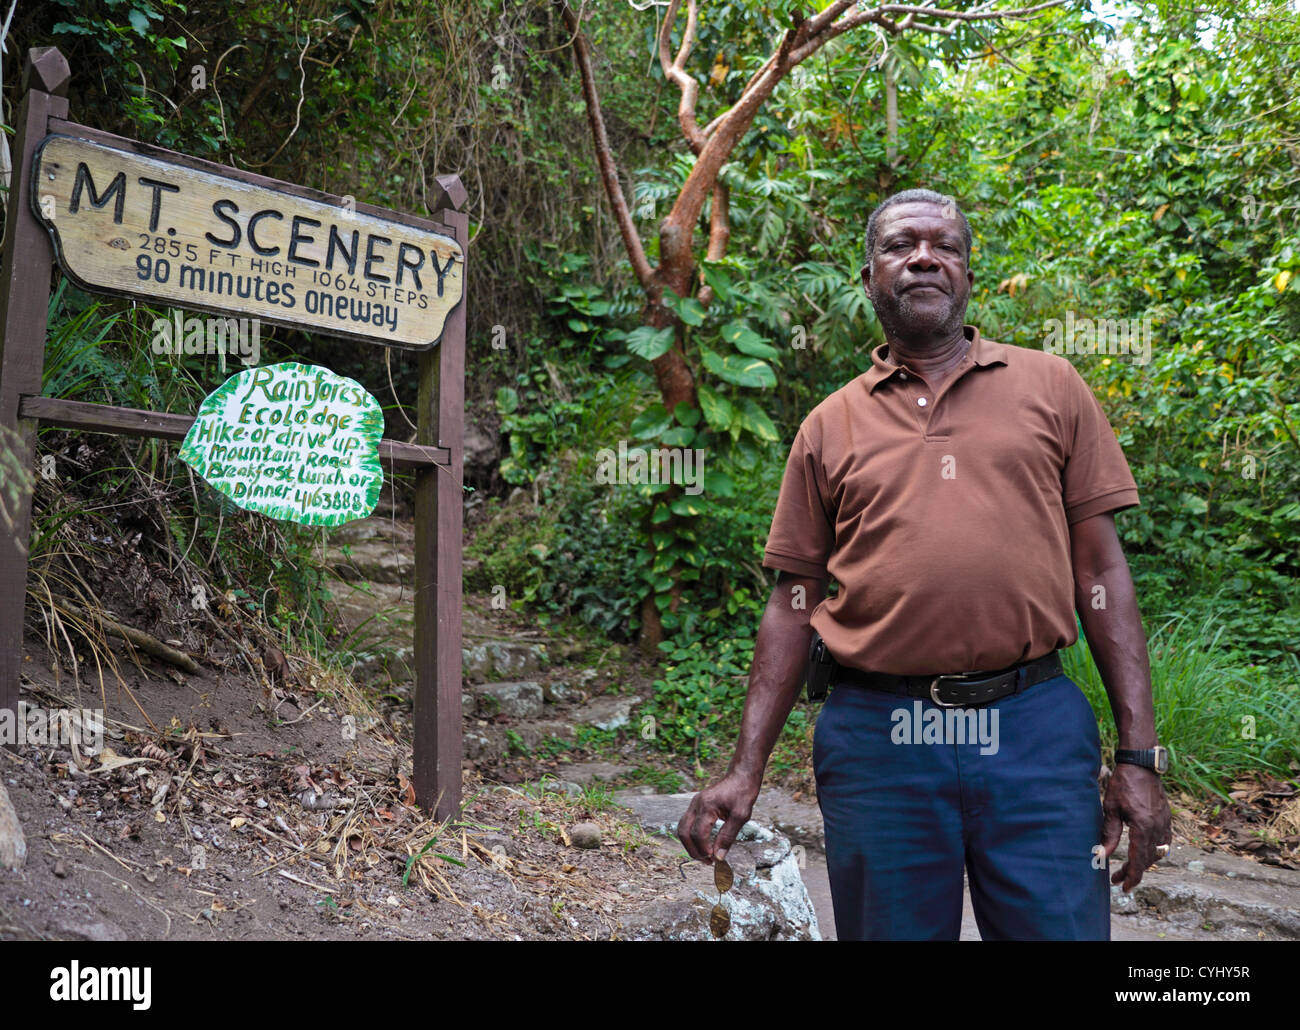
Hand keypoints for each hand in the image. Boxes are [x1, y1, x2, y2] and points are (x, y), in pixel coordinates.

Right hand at [677, 771, 759, 862]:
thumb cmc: (743, 793)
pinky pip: (687, 824)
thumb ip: (728, 837)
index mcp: (707, 806)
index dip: (704, 850)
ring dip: (690, 845)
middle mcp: (696, 804)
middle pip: (684, 832)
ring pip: (682, 829)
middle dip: (693, 850)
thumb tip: (719, 857)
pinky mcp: (696, 806)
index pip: (698, 834)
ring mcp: (694, 804)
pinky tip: (704, 844)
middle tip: (707, 862)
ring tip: (704, 855)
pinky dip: (692, 836)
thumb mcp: (741, 816)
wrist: (741, 776)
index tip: (715, 859)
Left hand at [1100, 762, 1171, 891]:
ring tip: (1128, 868)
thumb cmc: (1122, 784)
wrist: (1141, 766)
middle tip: (1118, 879)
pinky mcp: (1166, 818)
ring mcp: (1165, 823)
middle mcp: (1157, 828)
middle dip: (1134, 872)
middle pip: (1148, 859)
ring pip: (1158, 853)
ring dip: (1144, 863)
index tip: (1124, 887)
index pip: (1139, 860)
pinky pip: (1164, 842)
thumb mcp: (1110, 808)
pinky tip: (1145, 854)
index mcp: (1143, 826)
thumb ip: (1109, 833)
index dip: (1132, 876)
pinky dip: (1155, 852)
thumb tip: (1102, 854)